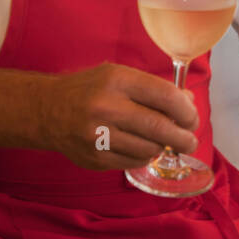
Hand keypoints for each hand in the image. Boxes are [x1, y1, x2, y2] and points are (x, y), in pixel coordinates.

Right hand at [40, 62, 198, 170]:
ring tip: (164, 142)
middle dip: (183, 137)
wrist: (46, 110)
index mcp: (116, 80)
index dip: (186, 110)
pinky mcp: (94, 158)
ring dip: (163, 148)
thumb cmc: (88, 90)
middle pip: (160, 128)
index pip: (165, 96)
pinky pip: (133, 162)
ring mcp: (99, 135)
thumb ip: (153, 88)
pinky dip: (144, 156)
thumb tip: (188, 102)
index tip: (191, 118)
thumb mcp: (118, 76)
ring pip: (149, 148)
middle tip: (190, 139)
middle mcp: (107, 107)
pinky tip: (142, 148)